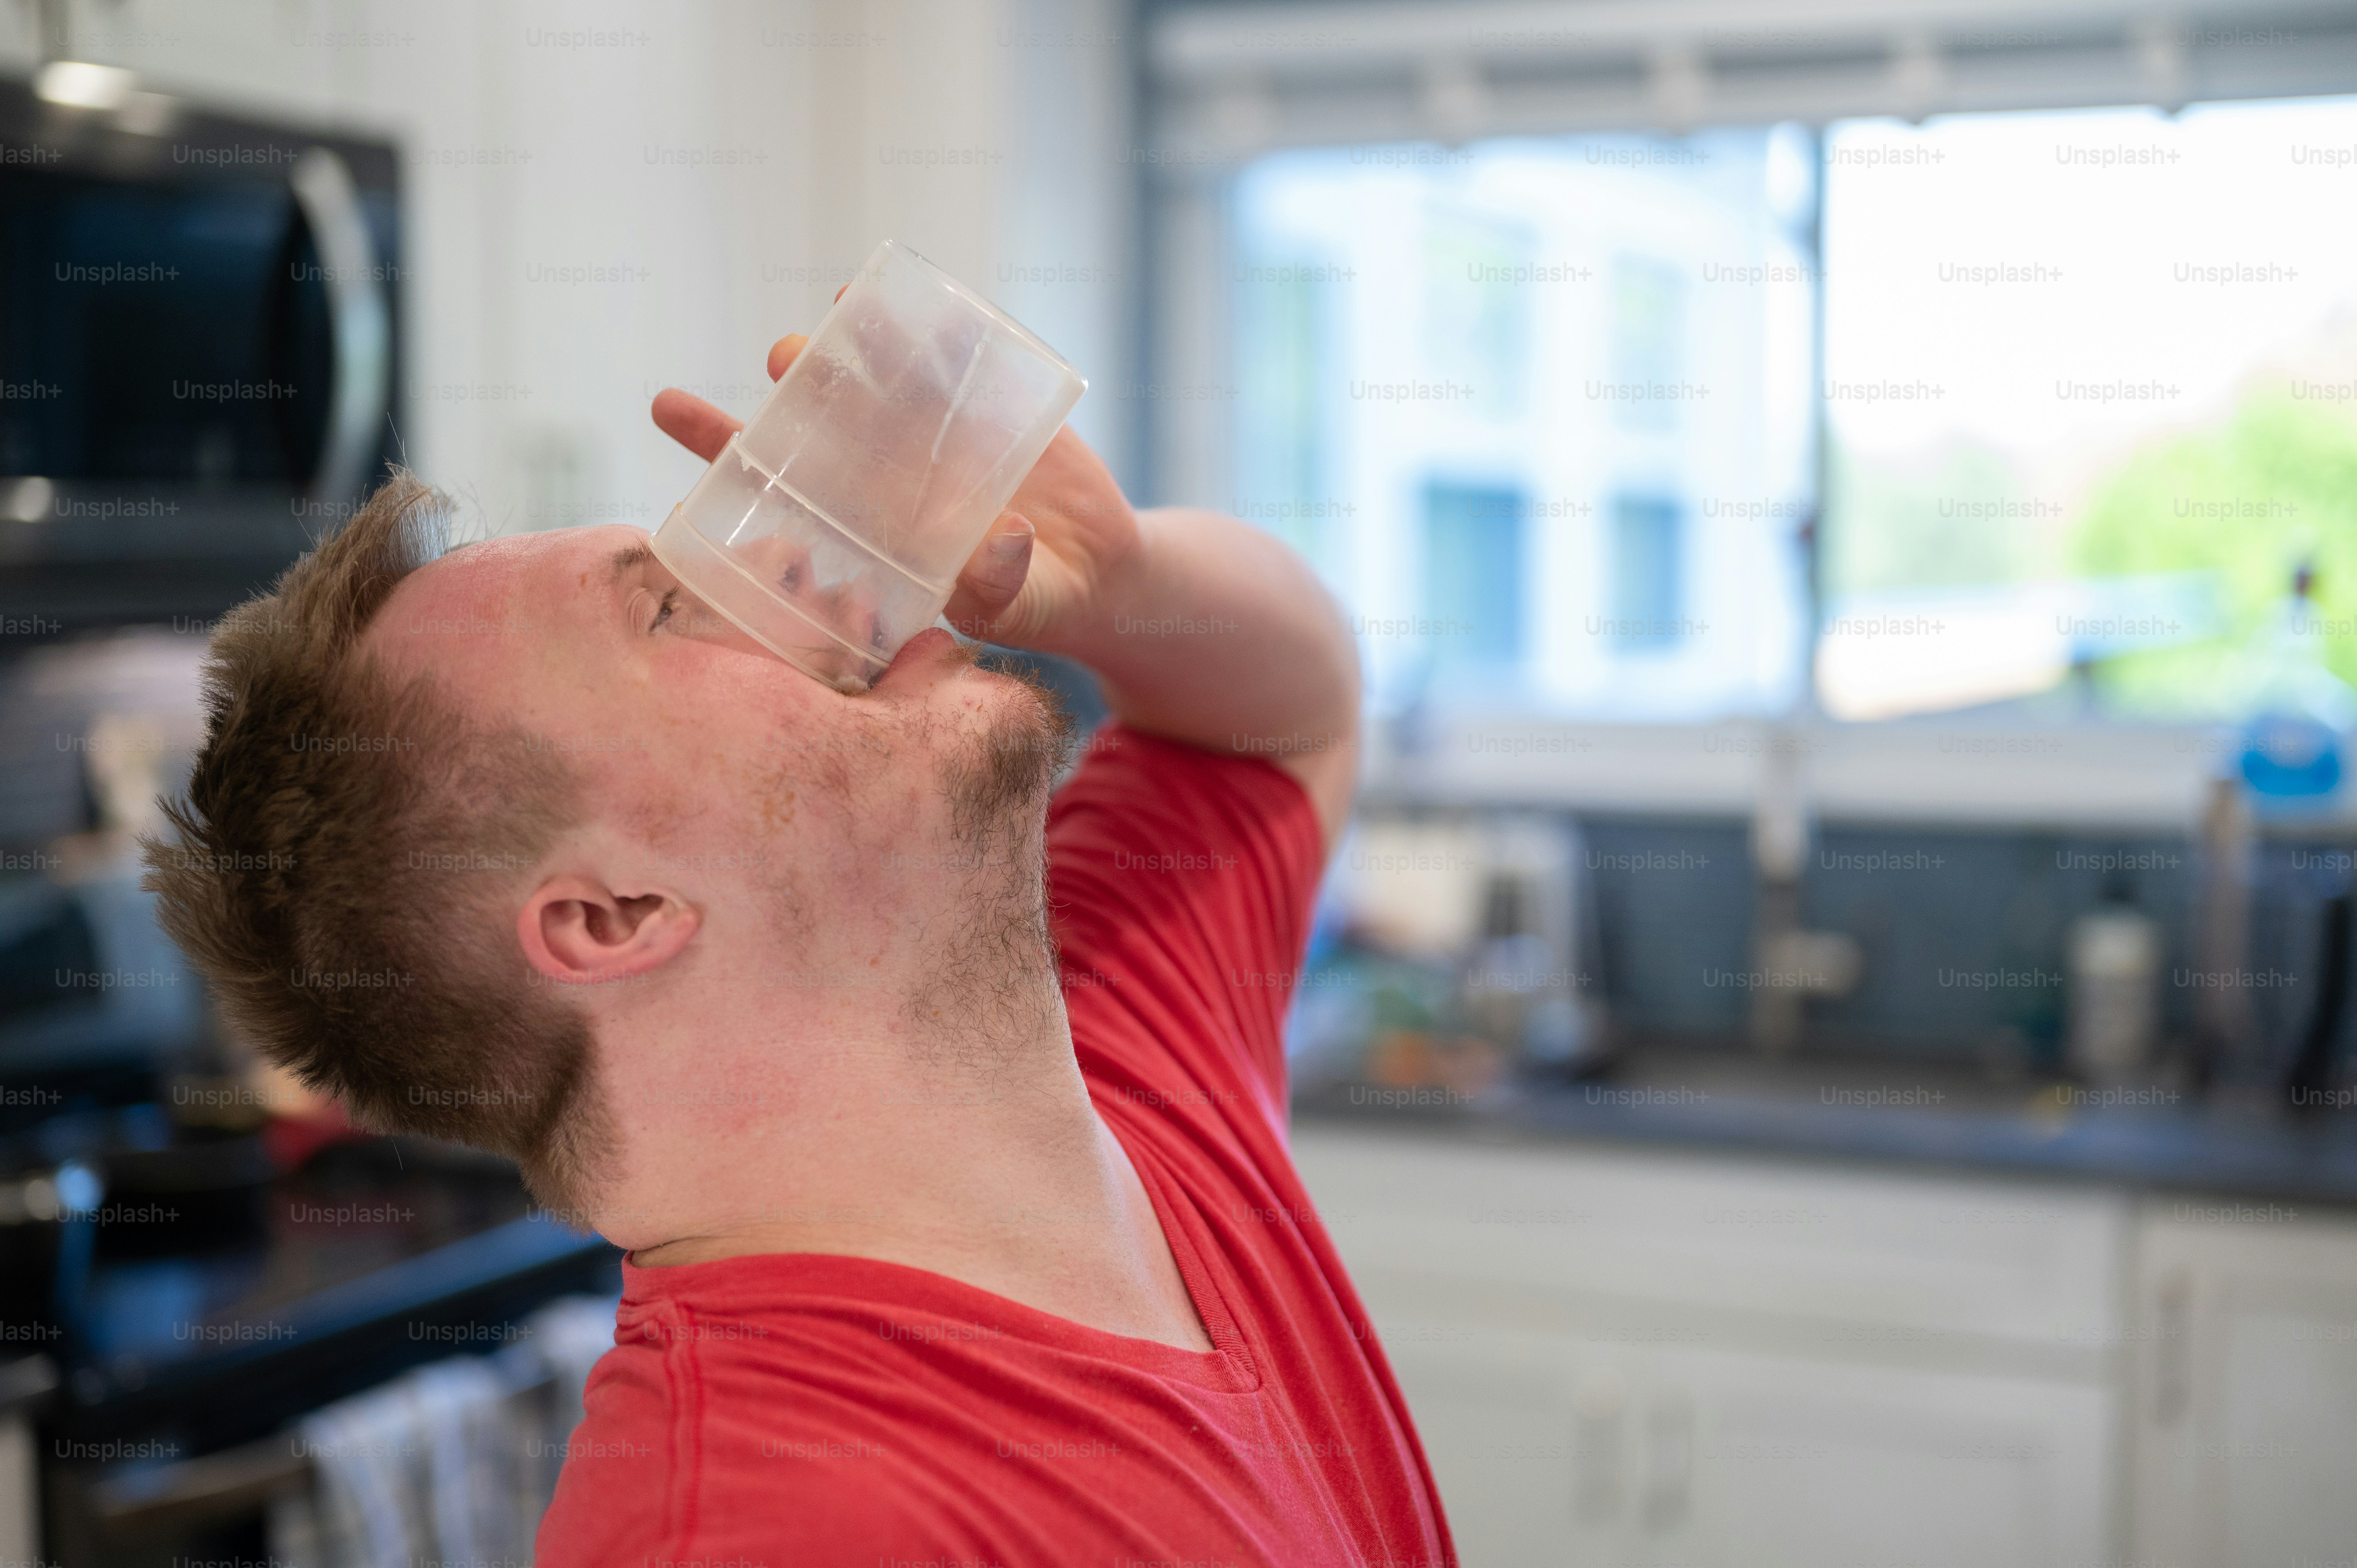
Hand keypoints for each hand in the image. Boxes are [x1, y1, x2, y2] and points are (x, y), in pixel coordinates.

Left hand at [650, 333, 1139, 653]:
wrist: (1102, 570)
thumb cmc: (1036, 603)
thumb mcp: (1014, 610)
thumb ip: (998, 589)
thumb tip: (1001, 540)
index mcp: (864, 525)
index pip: (772, 483)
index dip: (717, 445)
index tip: (667, 405)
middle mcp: (884, 469)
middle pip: (818, 414)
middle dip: (793, 381)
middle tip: (785, 359)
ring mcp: (934, 430)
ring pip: (879, 371)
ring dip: (856, 336)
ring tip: (843, 308)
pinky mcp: (988, 402)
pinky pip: (953, 355)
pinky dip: (936, 326)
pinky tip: (914, 297)